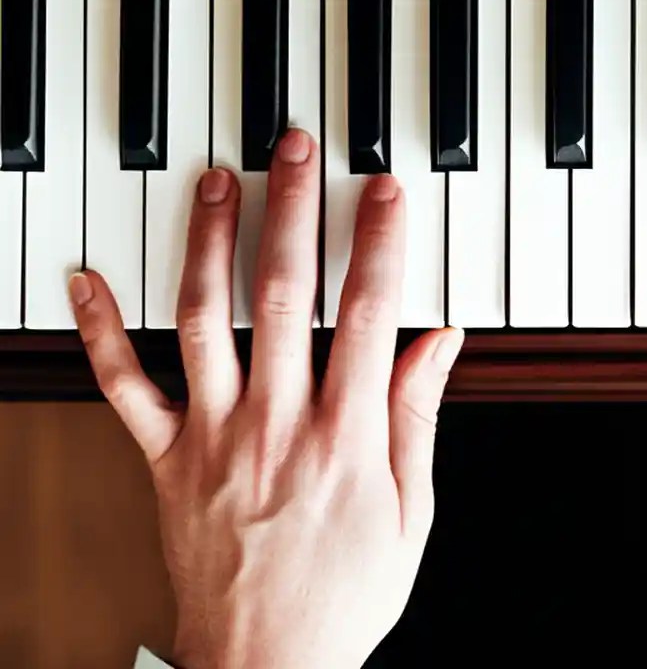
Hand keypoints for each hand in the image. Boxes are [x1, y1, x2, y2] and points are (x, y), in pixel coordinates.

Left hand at [69, 129, 462, 667]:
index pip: (367, 315)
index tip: (382, 190)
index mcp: (347, 439)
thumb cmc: (343, 595)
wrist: (265, 665)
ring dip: (210, 243)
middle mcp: (278, 426)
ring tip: (217, 182)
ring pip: (207, 321)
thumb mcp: (410, 514)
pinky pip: (125, 388)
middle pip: (284, 297)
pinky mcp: (165, 460)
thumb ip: (417, 419)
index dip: (378, 243)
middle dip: (293, 211)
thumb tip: (437, 343)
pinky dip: (103, 331)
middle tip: (294, 149)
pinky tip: (91, 279)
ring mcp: (214, 439)